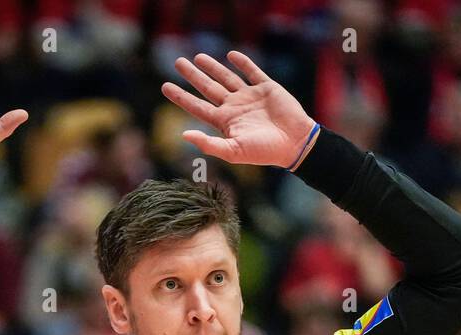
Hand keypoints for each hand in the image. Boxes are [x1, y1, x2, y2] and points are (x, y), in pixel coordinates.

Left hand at [162, 51, 316, 167]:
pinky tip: (231, 56)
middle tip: (178, 62)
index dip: (180, 96)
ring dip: (213, 67)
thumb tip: (184, 135)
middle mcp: (234, 107)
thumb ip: (209, 144)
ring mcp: (250, 97)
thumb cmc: (264, 152)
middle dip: (193, 75)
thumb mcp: (234, 152)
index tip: (165, 86)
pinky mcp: (266, 88)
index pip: (197, 106)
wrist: (295, 143)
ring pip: (227, 78)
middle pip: (208, 88)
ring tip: (198, 57)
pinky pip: (251, 72)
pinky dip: (242, 63)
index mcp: (225, 122)